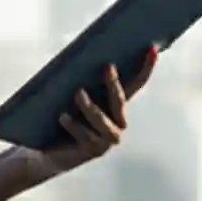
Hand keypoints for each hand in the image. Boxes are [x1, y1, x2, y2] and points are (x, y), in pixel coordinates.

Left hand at [16, 45, 159, 182]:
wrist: (49, 152)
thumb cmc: (61, 115)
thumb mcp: (68, 95)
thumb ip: (78, 79)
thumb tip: (79, 57)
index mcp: (116, 105)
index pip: (135, 83)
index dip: (146, 67)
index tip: (152, 48)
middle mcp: (118, 122)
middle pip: (119, 100)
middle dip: (114, 83)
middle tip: (107, 67)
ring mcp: (109, 139)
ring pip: (101, 118)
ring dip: (90, 105)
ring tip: (78, 93)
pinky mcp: (95, 151)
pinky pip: (85, 135)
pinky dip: (74, 124)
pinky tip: (63, 116)